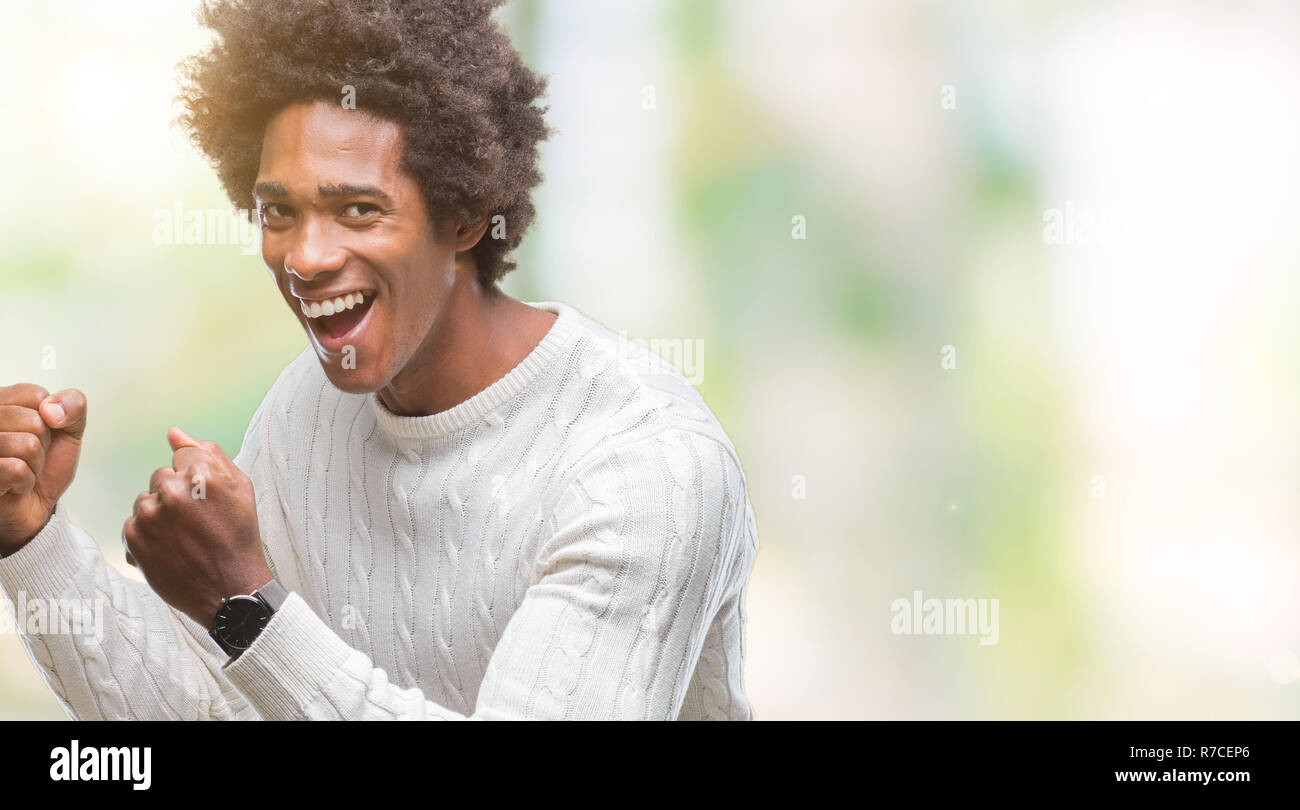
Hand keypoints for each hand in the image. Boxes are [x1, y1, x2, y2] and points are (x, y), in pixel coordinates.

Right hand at [0, 384, 87, 553]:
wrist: (34, 506)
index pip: (36, 395)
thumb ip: (73, 406)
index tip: (39, 433)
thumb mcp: (69, 431)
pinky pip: (16, 469)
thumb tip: (52, 408)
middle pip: (34, 421)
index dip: (49, 419)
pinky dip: (25, 480)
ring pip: (27, 445)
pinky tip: (15, 484)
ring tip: (23, 469)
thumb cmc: (45, 467)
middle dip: (43, 444)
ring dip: (35, 464)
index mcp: (3, 403)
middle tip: (30, 456)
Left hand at [123, 427, 272, 626]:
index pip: (183, 457)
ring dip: (159, 514)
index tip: (206, 501)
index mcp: (202, 476)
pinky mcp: (133, 539)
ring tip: (183, 537)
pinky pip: (133, 523)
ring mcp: (150, 516)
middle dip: (176, 494)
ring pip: (145, 499)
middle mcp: (173, 492)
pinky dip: (147, 535)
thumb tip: (173, 434)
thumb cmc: (238, 537)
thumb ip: (209, 454)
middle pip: (162, 477)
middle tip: (197, 522)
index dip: (197, 480)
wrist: (230, 590)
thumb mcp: (240, 490)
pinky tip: (170, 549)